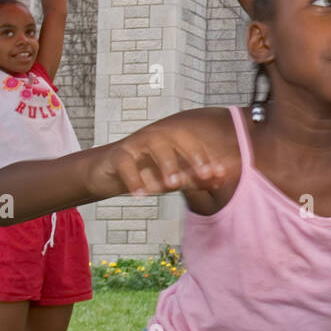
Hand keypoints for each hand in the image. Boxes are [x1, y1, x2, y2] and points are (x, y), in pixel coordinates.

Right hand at [96, 127, 227, 197]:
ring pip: (153, 144)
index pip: (194, 142)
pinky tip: (141, 194)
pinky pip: (125, 162)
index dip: (208, 157)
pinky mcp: (117, 154)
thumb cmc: (146, 172)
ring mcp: (136, 143)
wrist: (110, 173)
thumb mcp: (173, 178)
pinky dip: (133, 178)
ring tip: (172, 186)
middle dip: (193, 154)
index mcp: (171, 139)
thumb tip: (220, 180)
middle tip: (204, 175)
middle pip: (177, 136)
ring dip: (166, 163)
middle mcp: (156, 136)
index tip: (220, 174)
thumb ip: (195, 178)